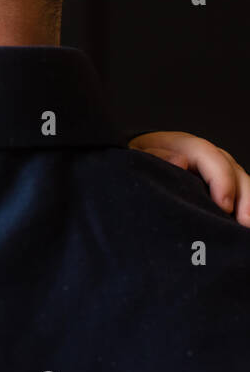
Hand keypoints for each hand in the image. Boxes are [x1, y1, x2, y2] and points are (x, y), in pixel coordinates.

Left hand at [129, 131, 249, 226]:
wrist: (132, 161)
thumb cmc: (133, 159)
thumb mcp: (134, 156)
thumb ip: (153, 156)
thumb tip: (180, 162)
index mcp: (182, 145)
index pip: (209, 156)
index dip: (221, 179)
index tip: (223, 205)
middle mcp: (203, 156)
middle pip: (232, 169)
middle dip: (243, 196)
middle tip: (245, 221)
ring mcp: (212, 170)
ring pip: (239, 182)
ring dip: (247, 204)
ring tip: (247, 226)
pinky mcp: (215, 185)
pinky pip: (235, 193)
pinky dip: (241, 207)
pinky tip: (242, 225)